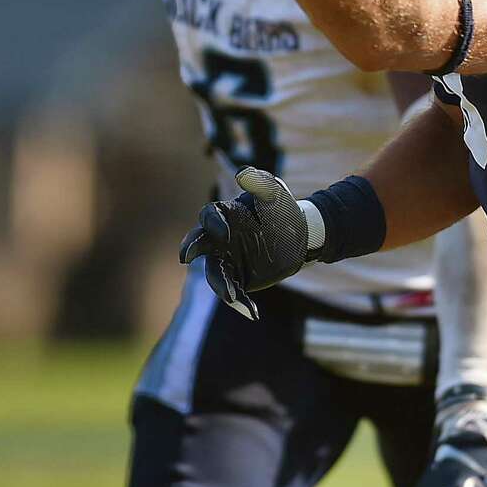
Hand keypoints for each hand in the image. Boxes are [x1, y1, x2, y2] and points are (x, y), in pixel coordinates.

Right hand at [179, 167, 315, 319]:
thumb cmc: (282, 208)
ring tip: (232, 297)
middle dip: (191, 249)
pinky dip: (240, 302)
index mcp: (224, 216)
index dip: (211, 223)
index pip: (207, 217)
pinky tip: (252, 312)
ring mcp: (228, 259)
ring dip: (221, 285)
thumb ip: (260, 182)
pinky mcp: (239, 277)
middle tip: (186, 257)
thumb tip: (243, 174)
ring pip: (215, 273)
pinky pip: (235, 291)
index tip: (224, 231)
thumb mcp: (275, 192)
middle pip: (199, 245)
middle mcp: (220, 239)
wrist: (299, 233)